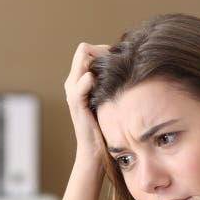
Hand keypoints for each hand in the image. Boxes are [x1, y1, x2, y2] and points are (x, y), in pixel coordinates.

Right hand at [64, 42, 110, 162]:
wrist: (95, 150)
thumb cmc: (105, 125)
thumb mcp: (108, 97)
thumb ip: (110, 82)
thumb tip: (127, 64)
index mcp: (78, 80)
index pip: (87, 49)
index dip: (103, 50)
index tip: (118, 63)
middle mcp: (72, 82)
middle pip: (84, 49)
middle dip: (103, 54)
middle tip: (119, 68)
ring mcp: (72, 91)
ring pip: (83, 58)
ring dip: (101, 63)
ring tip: (115, 78)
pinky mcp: (76, 101)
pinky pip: (85, 79)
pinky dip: (98, 79)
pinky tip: (110, 89)